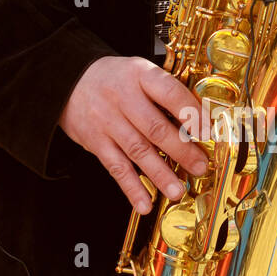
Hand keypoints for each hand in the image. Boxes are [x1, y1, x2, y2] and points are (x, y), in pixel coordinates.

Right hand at [59, 56, 207, 212]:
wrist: (69, 81)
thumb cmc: (116, 80)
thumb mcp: (140, 72)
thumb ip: (166, 93)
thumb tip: (201, 123)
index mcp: (140, 75)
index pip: (169, 92)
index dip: (191, 113)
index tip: (207, 132)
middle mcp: (123, 97)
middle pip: (155, 127)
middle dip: (181, 150)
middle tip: (199, 167)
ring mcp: (107, 121)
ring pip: (137, 150)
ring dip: (160, 174)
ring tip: (177, 191)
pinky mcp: (96, 142)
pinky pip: (116, 167)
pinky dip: (131, 188)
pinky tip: (144, 203)